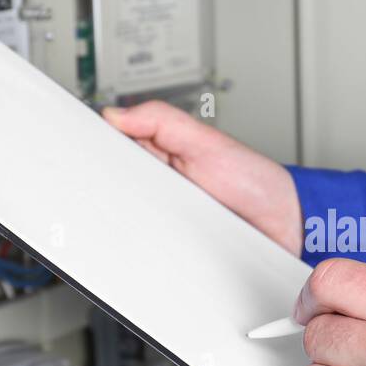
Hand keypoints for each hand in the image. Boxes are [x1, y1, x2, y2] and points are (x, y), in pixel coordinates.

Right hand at [102, 101, 303, 254]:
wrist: (285, 224)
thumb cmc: (254, 182)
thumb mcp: (206, 143)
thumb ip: (162, 121)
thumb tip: (116, 114)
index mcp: (161, 155)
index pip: (115, 151)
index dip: (95, 153)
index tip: (80, 155)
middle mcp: (160, 187)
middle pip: (115, 191)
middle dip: (108, 192)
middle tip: (112, 192)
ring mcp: (166, 219)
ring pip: (129, 224)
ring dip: (127, 224)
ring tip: (140, 217)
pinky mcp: (175, 249)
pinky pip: (150, 251)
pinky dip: (146, 251)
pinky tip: (151, 244)